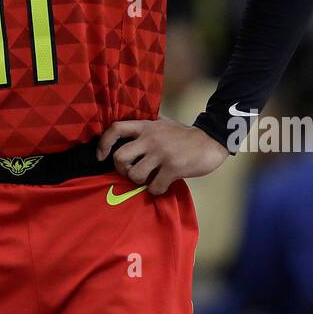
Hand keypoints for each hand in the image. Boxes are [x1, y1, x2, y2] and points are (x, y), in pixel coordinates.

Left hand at [96, 117, 228, 193]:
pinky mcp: (173, 167)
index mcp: (146, 126)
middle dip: (122, 169)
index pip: (116, 128)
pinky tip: (163, 185)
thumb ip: (146, 127)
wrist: (211, 140)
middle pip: (120, 157)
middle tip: (131, 172)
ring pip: (135, 175)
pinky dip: (156, 190)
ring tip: (149, 179)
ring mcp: (161, 153)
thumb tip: (126, 133)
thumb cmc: (184, 134)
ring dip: (140, 182)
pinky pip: (154, 186)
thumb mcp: (163, 123)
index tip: (101, 156)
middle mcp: (150, 138)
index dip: (103, 143)